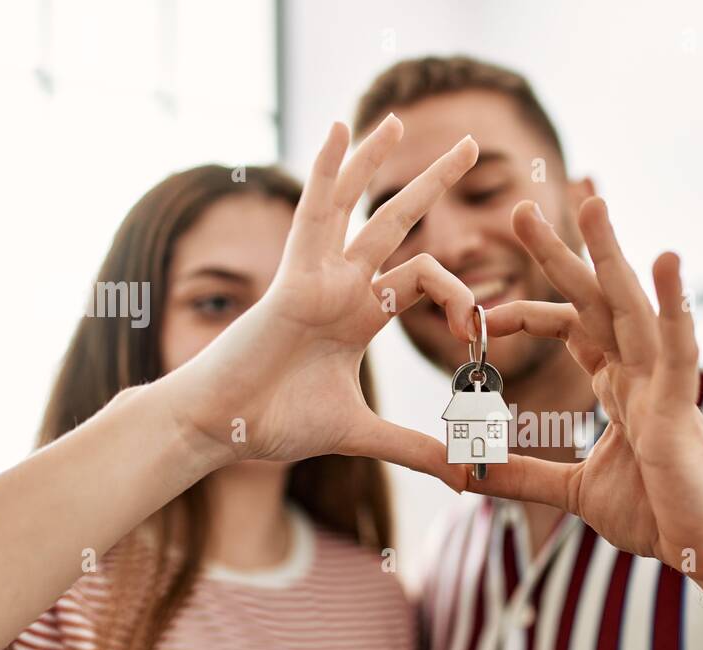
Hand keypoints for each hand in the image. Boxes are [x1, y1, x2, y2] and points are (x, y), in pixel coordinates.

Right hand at [157, 116, 478, 488]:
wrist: (221, 428)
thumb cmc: (275, 423)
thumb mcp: (361, 433)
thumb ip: (413, 448)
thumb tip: (465, 479)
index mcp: (360, 315)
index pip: (425, 279)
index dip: (464, 298)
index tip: (481, 332)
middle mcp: (342, 286)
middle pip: (396, 221)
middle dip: (433, 182)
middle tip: (469, 144)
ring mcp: (317, 276)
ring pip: (355, 204)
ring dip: (377, 159)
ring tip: (399, 117)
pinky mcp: (295, 277)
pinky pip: (314, 212)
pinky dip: (329, 172)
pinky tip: (342, 129)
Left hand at [471, 198, 702, 588]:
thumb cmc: (662, 514)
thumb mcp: (576, 492)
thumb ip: (524, 475)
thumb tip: (467, 473)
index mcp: (620, 388)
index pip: (572, 330)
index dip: (529, 314)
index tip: (482, 315)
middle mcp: (641, 374)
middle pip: (593, 301)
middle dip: (559, 255)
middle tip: (520, 208)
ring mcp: (664, 386)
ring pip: (632, 307)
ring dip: (611, 254)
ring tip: (590, 201)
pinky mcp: (682, 410)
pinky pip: (678, 350)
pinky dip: (674, 306)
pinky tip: (666, 259)